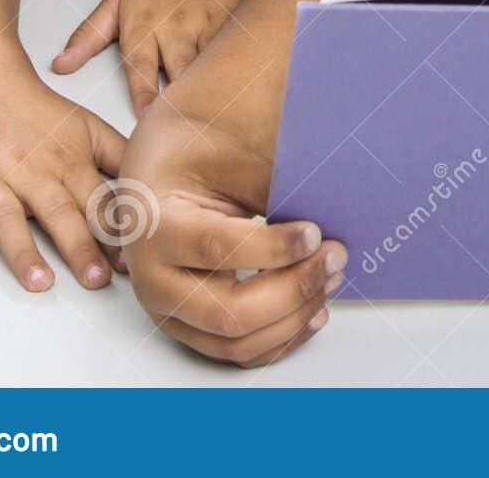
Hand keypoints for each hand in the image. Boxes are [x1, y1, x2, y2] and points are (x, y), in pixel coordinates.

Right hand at [0, 77, 127, 291]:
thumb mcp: (90, 128)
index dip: (113, 232)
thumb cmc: (43, 115)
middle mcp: (31, 172)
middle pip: (58, 213)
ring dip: (24, 252)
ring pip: (7, 219)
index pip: (95, 202)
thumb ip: (120, 157)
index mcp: (69, 161)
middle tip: (96, 280)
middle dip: (79, 247)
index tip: (131, 262)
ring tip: (41, 283)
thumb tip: (157, 184)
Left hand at [52, 0, 249, 114]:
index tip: (144, 125)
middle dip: (177, 103)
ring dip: (203, 91)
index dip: (144, 102)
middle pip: (177, 76)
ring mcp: (204, 28)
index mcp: (141, 27)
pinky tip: (226, 90)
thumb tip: (60, 65)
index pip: (139, 73)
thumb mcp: (116, 0)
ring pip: (205, 69)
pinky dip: (227, 75)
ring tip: (203, 115)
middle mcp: (172, 29)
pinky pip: (228, 58)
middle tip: (177, 128)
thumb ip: (87, 36)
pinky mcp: (231, 27)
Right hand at [119, 102, 345, 367]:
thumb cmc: (191, 145)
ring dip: (295, 315)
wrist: (162, 166)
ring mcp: (170, 310)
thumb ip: (269, 165)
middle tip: (335, 254)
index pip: (217, 247)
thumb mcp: (223, 136)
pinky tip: (315, 308)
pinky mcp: (191, 326)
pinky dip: (283, 337)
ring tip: (331, 275)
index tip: (316, 232)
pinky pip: (239, 352)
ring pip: (238, 342)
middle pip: (229, 312)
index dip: (274, 247)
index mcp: (153, 224)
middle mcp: (153, 278)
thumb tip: (327, 183)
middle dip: (294, 289)